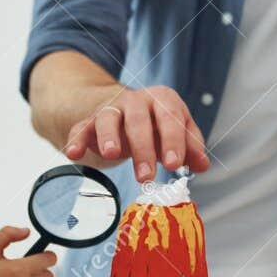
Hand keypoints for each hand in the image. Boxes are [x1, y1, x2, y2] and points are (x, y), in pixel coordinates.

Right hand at [62, 85, 209, 183]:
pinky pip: (80, 128)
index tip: (174, 164)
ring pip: (108, 118)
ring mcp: (111, 109)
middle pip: (138, 120)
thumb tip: (203, 165)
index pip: (171, 117)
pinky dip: (76, 139)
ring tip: (111, 155)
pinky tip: (73, 154)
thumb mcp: (174, 132)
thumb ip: (190, 147)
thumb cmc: (154, 124)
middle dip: (143, 148)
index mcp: (163, 100)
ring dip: (109, 136)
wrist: (120, 109)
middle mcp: (136, 101)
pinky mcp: (89, 121)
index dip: (173, 140)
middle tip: (146, 176)